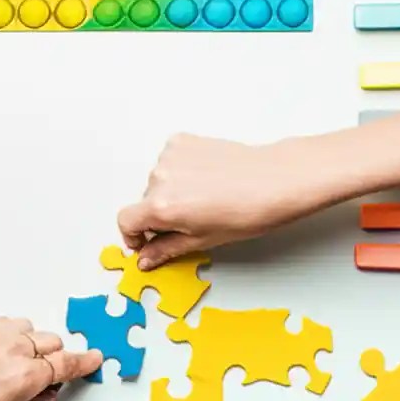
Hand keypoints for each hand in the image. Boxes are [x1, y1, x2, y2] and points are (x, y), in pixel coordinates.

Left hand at [0, 318, 101, 400]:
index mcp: (21, 378)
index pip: (66, 363)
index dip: (84, 362)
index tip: (93, 359)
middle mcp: (9, 351)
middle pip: (53, 343)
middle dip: (54, 362)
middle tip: (40, 387)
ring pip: (32, 330)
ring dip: (34, 347)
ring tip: (19, 372)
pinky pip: (9, 324)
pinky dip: (14, 337)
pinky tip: (4, 360)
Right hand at [118, 133, 303, 269]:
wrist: (273, 180)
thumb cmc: (246, 211)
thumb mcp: (202, 240)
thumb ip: (166, 249)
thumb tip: (146, 259)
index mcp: (161, 207)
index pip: (126, 221)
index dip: (133, 236)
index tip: (145, 242)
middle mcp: (160, 178)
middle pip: (144, 202)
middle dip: (159, 215)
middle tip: (189, 222)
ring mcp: (169, 156)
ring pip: (157, 181)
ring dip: (170, 191)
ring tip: (202, 198)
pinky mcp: (181, 141)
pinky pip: (169, 161)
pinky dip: (179, 171)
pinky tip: (203, 179)